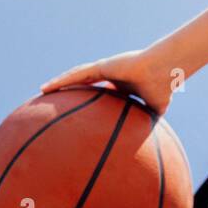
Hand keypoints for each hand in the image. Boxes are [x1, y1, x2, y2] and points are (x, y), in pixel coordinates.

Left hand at [39, 47, 178, 114]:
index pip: (98, 92)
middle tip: (54, 100)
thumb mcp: (155, 110)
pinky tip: (48, 87)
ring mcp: (103, 69)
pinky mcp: (100, 66)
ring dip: (58, 85)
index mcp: (119, 84)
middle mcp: (108, 75)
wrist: (164, 71)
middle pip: (81, 84)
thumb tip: (151, 141)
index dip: (87, 100)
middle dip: (68, 91)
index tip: (78, 109)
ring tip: (42, 91)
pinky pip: (76, 75)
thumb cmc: (162, 88)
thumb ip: (149, 122)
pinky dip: (61, 81)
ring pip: (75, 77)